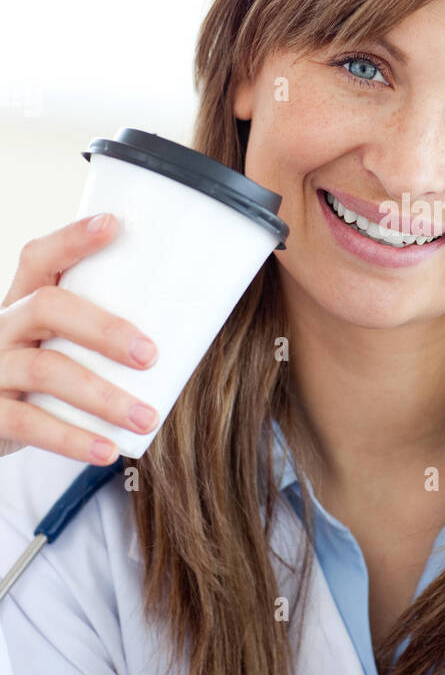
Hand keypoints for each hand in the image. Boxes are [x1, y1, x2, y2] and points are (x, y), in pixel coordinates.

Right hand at [0, 213, 159, 463]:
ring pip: (45, 370)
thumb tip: (195, 322)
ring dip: (103, 396)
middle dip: (104, 328)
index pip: (39, 257)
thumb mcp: (58, 345)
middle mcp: (1, 328)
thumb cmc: (43, 378)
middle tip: (151, 354)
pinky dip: (73, 440)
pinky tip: (108, 451)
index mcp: (22, 301)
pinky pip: (29, 424)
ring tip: (147, 418)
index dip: (71, 239)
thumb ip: (100, 330)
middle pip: (49, 309)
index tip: (113, 224)